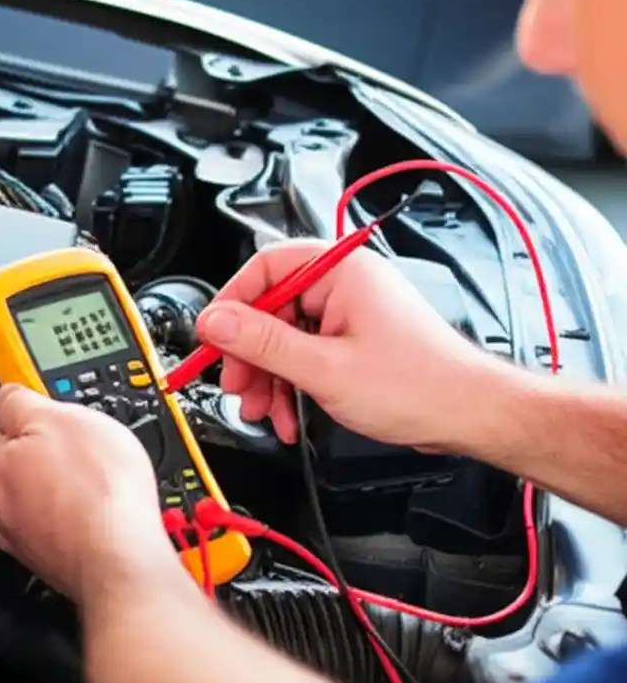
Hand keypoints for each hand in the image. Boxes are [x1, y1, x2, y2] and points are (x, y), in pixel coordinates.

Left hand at [0, 385, 179, 605]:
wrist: (124, 563)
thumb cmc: (98, 494)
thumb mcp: (63, 417)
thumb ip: (26, 402)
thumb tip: (9, 394)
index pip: (7, 423)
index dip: (39, 413)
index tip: (56, 414)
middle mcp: (4, 505)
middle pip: (27, 462)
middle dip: (55, 453)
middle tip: (89, 448)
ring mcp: (29, 539)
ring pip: (47, 497)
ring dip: (69, 488)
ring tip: (102, 483)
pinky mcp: (56, 561)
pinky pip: (67, 526)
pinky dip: (82, 518)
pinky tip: (105, 514)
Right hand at [195, 239, 505, 450]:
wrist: (469, 414)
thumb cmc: (420, 386)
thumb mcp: (323, 368)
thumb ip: (262, 343)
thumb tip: (216, 322)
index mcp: (340, 270)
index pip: (264, 268)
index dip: (232, 303)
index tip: (214, 337)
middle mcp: (345, 283)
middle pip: (270, 307)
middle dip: (250, 354)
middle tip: (238, 384)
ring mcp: (349, 312)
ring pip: (284, 336)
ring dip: (268, 377)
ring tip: (264, 409)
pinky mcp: (353, 338)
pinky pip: (305, 352)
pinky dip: (290, 383)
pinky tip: (288, 413)